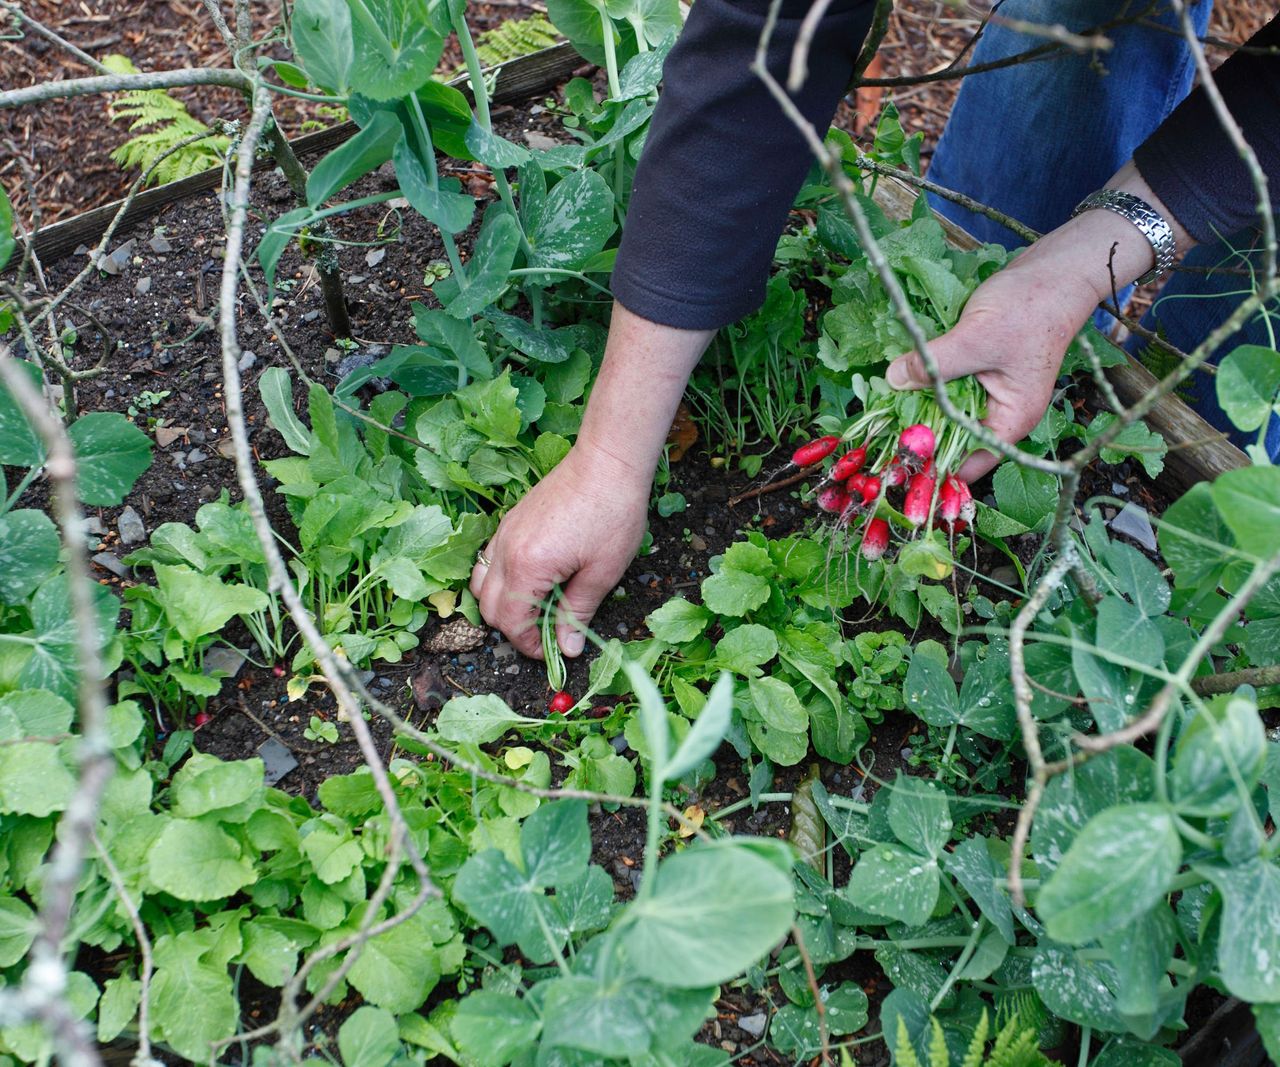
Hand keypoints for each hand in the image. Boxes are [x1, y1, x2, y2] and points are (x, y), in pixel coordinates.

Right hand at [469, 442, 650, 658]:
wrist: (606, 462)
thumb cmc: (612, 514)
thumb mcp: (602, 572)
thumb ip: (578, 612)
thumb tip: (567, 648)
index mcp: (527, 567)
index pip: (511, 623)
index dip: (530, 644)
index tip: (552, 650)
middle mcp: (505, 550)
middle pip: (489, 608)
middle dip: (513, 629)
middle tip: (546, 633)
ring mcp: (504, 533)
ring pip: (481, 583)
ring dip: (502, 604)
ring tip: (535, 608)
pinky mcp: (510, 521)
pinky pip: (489, 559)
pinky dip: (501, 579)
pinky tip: (531, 580)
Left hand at [886, 161, 1192, 481]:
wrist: (1053, 271)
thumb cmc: (1029, 308)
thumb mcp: (976, 338)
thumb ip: (934, 364)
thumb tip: (893, 381)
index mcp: (1010, 420)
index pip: (968, 463)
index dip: (934, 466)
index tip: (898, 461)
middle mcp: (999, 414)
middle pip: (951, 439)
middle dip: (919, 436)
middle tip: (878, 433)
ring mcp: (988, 392)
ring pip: (945, 411)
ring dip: (917, 407)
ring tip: (880, 408)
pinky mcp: (976, 372)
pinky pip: (946, 387)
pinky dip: (925, 383)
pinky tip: (897, 377)